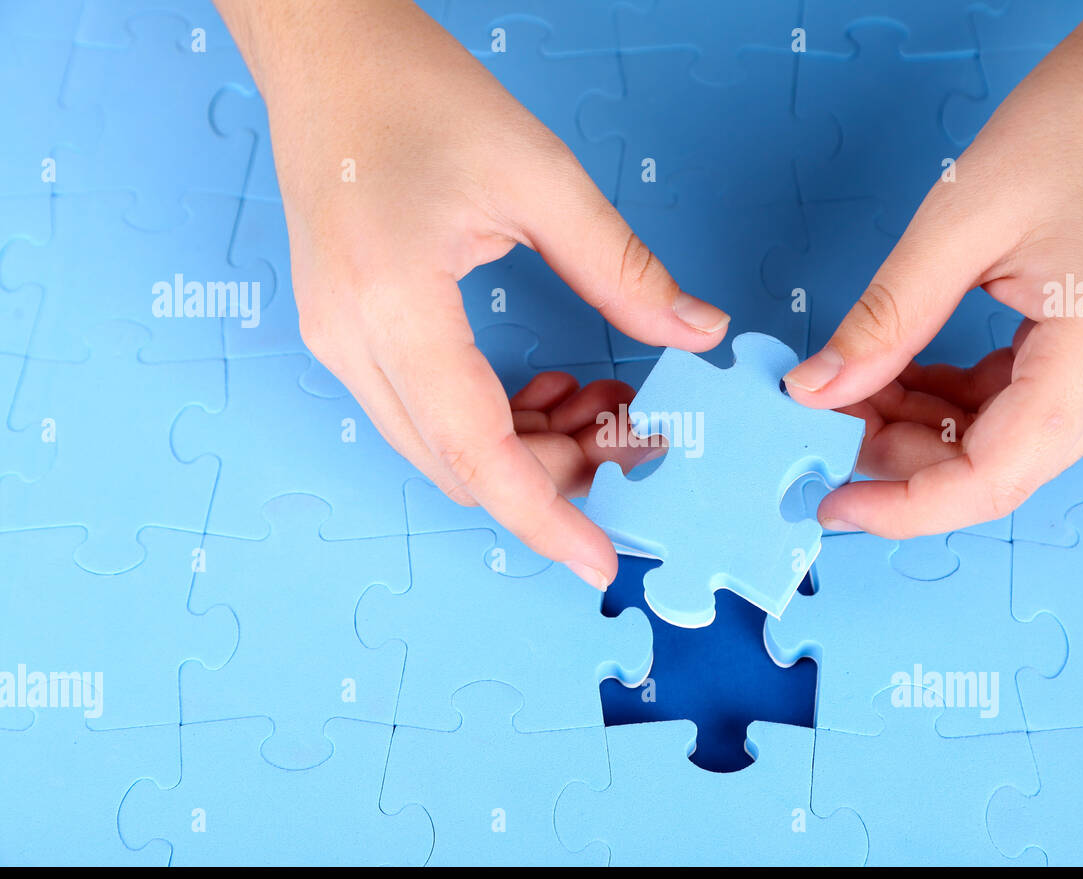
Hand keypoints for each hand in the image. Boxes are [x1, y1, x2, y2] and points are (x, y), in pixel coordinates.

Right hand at [214, 0, 727, 588]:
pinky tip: (551, 387)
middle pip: (462, 467)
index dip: (545, 518)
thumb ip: (622, 268)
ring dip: (529, 449)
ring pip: (444, 448)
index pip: (477, 454)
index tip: (603, 561)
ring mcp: (341, 343)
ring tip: (606, 408)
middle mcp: (352, 343)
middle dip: (556, 478)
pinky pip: (427, 412)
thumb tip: (696, 331)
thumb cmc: (415, 93)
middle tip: (638, 448)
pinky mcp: (349, 332)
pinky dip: (496, 419)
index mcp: (393, 307)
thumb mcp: (539, 177)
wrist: (324, 51)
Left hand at [784, 0, 1082, 538]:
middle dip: (895, 457)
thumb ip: (885, 319)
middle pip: (989, 468)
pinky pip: (1007, 404)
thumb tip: (814, 389)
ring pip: (993, 441)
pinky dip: (943, 398)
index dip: (902, 507)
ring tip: (844, 392)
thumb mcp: (960, 221)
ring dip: (913, 427)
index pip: (989, 481)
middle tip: (817, 424)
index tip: (829, 505)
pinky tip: (891, 373)